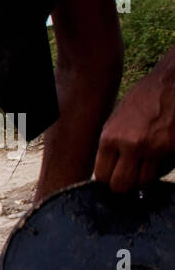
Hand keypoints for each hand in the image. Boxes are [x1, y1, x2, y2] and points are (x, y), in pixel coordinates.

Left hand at [93, 51, 174, 192]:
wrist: (171, 83)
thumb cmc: (142, 100)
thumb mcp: (116, 121)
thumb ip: (110, 146)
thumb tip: (107, 172)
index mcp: (111, 137)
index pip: (102, 176)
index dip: (107, 179)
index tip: (112, 175)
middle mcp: (132, 145)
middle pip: (121, 185)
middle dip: (123, 185)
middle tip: (127, 176)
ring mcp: (156, 148)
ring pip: (144, 182)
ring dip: (143, 177)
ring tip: (144, 164)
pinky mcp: (174, 149)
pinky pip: (163, 170)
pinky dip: (161, 167)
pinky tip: (160, 154)